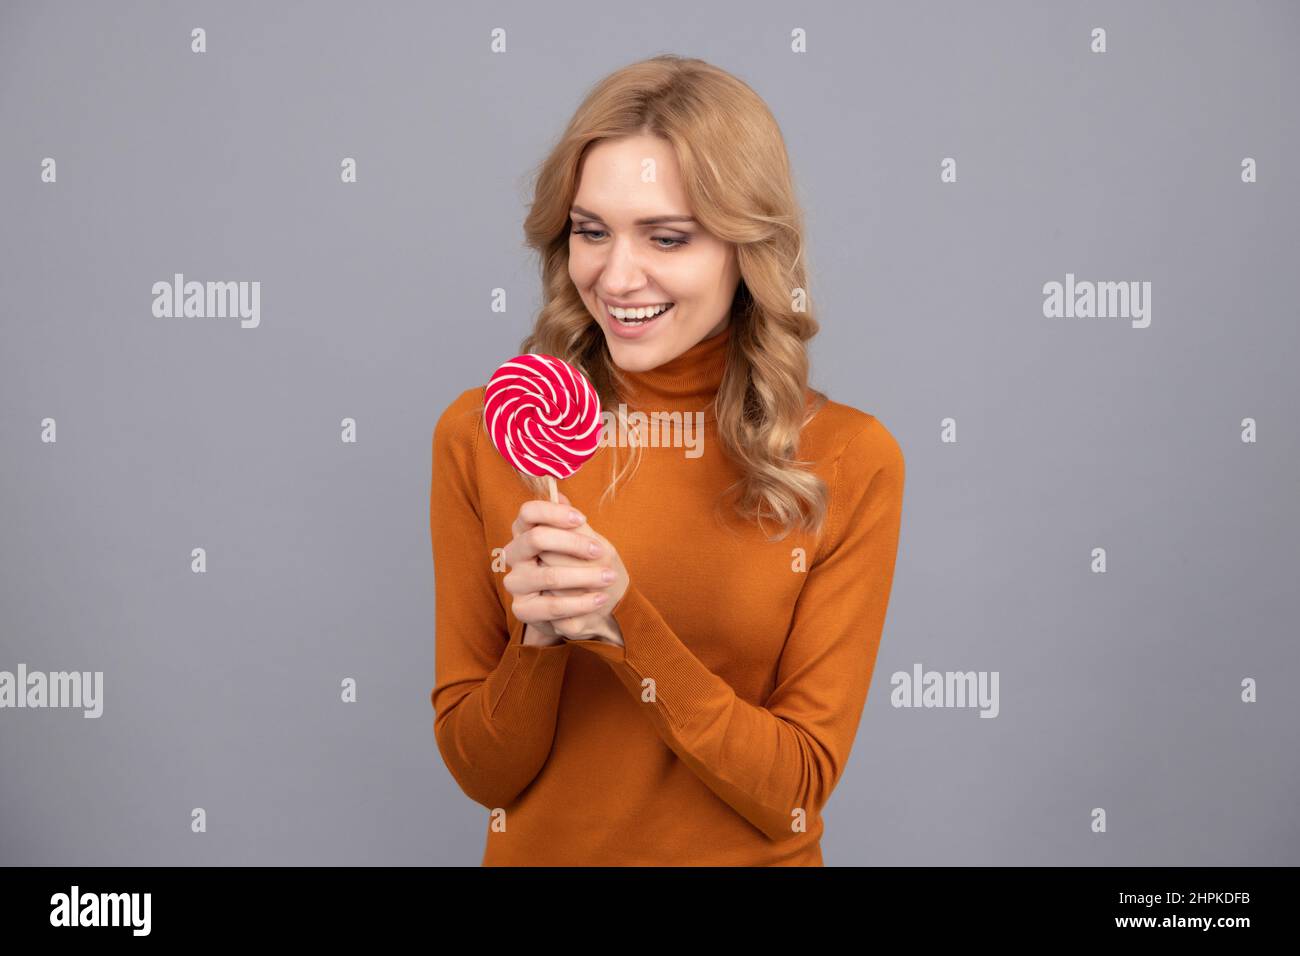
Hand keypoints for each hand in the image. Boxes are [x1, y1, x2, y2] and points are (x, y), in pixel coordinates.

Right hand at [502, 492, 617, 644]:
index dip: (553, 512)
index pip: (528, 512)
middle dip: (573, 543)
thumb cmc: (584, 568)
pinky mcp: (523, 609)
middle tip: (600, 551)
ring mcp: (516, 583)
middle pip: (536, 538)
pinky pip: (553, 606)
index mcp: (526, 531)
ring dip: (584, 576)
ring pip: (548, 575)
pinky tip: (599, 599)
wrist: (586, 609)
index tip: (581, 519)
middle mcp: (515, 555)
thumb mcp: (584, 544)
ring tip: (608, 578)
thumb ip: (573, 524)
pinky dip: (581, 602)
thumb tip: (560, 497)